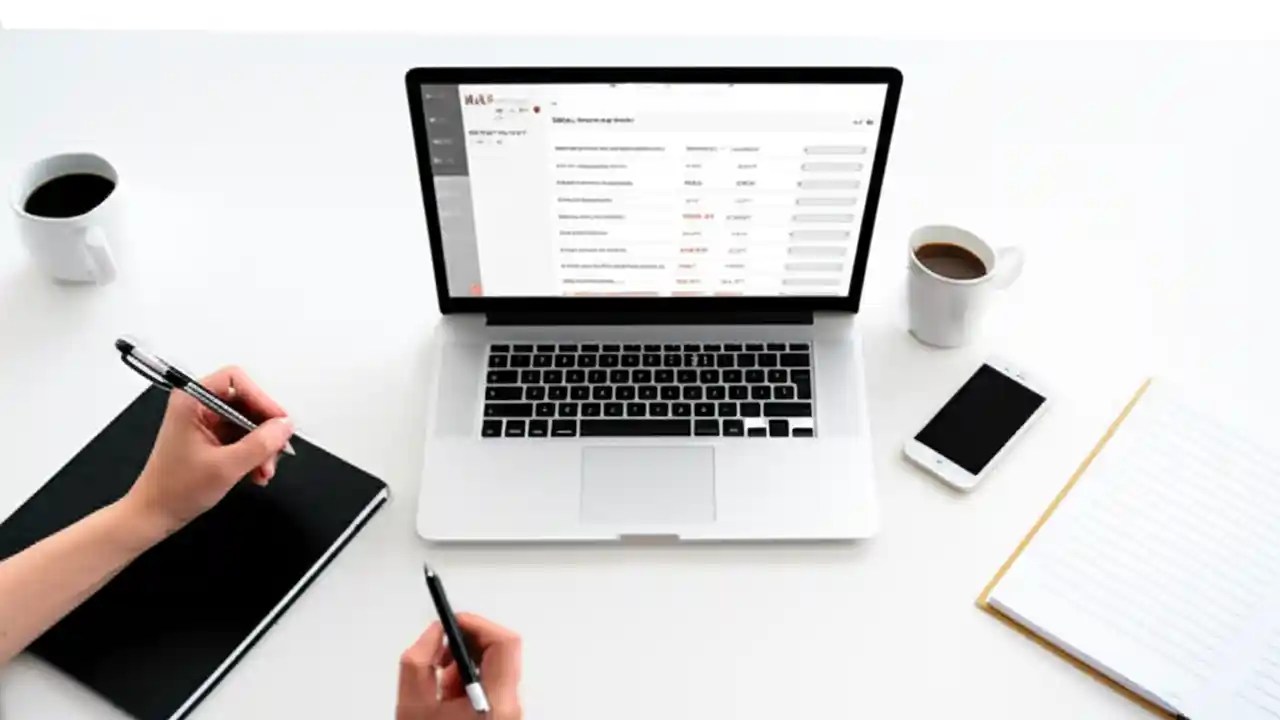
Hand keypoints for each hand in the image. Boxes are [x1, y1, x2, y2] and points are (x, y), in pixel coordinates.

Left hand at [121, 366, 293, 537]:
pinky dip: (254, 454)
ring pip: (248, 422)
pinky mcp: (211, 438)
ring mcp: (204, 422)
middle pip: (246, 402)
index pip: (235, 380)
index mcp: (191, 401)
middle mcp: (197, 406)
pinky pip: (242, 437)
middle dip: (264, 430)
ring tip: (264, 470)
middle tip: (274, 451)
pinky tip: (256, 472)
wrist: (154, 515)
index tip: (277, 422)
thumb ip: (260, 444)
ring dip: (261, 447)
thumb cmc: (174, 490)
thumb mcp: (226, 467)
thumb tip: (284, 426)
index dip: (261, 399)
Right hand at [397, 614, 522, 719]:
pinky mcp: (504, 715)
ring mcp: (510, 713)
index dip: (477, 624)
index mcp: (496, 703)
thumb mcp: (411, 705)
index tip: (453, 621)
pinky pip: (494, 683)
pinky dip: (470, 679)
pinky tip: (449, 696)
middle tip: (442, 652)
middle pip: (502, 652)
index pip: (504, 643)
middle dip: (468, 645)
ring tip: (441, 684)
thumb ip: (419, 660)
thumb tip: (435, 632)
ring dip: (466, 664)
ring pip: (497, 667)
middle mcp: (511, 708)